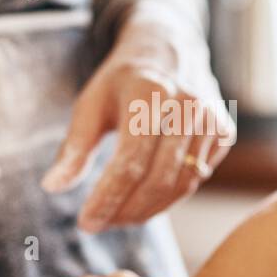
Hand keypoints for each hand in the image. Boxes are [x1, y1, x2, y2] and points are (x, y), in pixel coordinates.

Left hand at [42, 9, 232, 232]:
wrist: (169, 51)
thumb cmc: (123, 81)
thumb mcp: (91, 103)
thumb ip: (75, 146)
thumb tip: (53, 187)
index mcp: (149, 91)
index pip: (130, 160)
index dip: (107, 198)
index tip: (86, 223)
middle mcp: (187, 104)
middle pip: (158, 177)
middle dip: (125, 210)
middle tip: (99, 225)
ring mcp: (211, 118)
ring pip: (180, 184)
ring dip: (146, 211)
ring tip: (117, 219)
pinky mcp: (224, 132)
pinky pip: (196, 179)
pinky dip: (168, 199)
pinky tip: (142, 203)